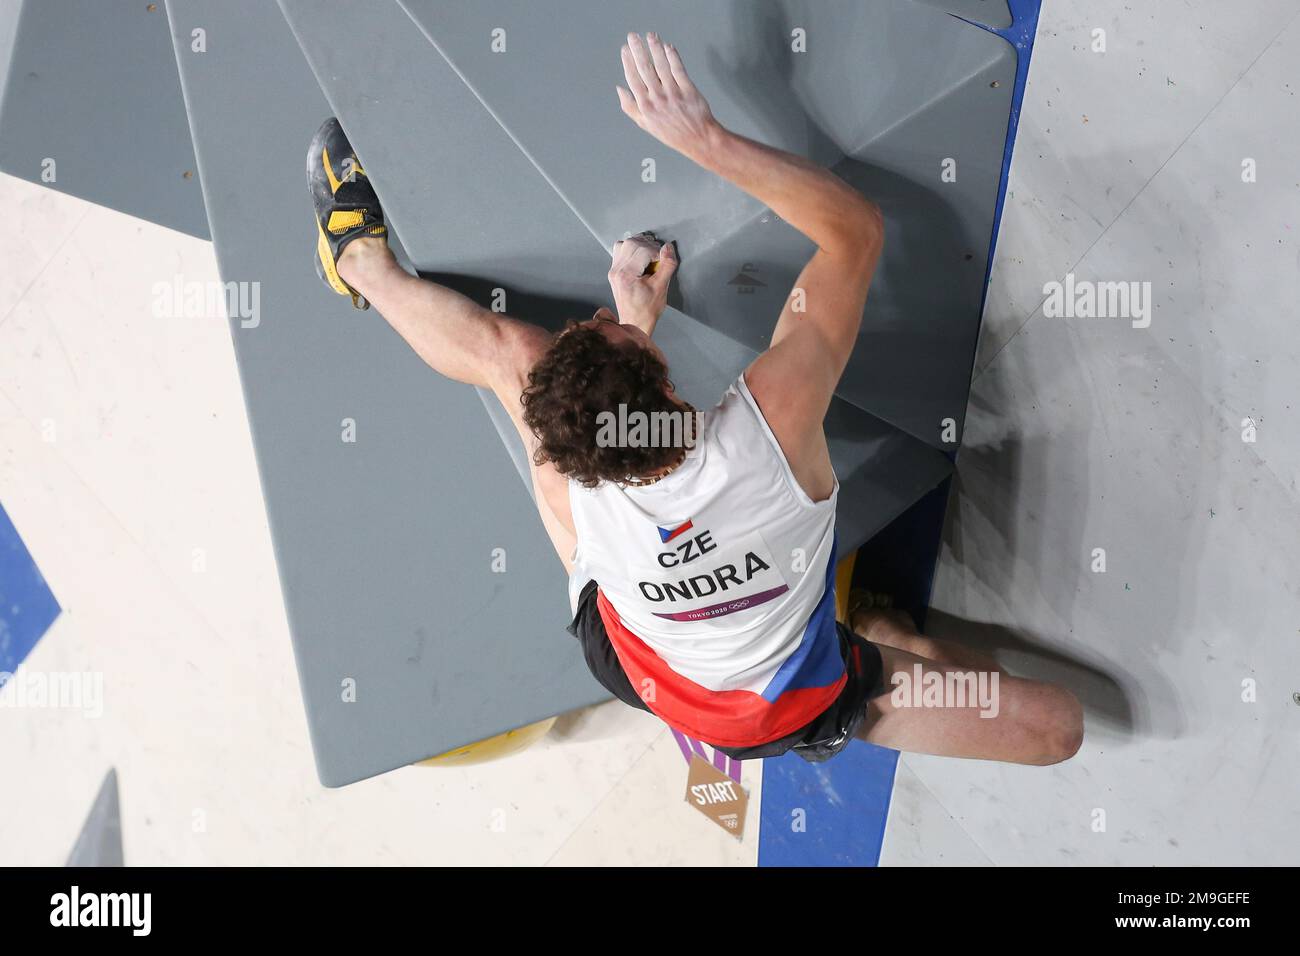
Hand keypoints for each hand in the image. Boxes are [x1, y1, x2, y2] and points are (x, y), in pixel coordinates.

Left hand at [607, 231, 676, 331]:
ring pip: (624, 244)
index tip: (664, 257)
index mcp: (626, 274)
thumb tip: (668, 248)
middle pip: (631, 243)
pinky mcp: (614, 272)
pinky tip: (640, 258)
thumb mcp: (661, 287)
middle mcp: (616, 271)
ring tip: (650, 254)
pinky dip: (631, 250)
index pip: (642, 249)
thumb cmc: (647, 310)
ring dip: (639, 244)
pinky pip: (619, 251)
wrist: (635, 323)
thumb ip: (667, 265)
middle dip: (648, 245)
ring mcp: (613, 271)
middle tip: (659, 255)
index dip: (656, 250)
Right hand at [617, 33, 719, 160]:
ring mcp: (673, 93)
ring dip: (655, 48)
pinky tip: (668, 47)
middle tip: (633, 36)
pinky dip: (673, 57)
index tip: (625, 49)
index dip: (628, 62)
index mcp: (645, 106)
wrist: (698, 138)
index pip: (633, 79)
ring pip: (661, 66)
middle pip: (645, 69)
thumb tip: (619, 89)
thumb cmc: (671, 132)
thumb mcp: (645, 125)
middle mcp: (658, 98)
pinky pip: (678, 69)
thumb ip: (630, 107)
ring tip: (650, 35)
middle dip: (638, 50)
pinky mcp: (688, 90)